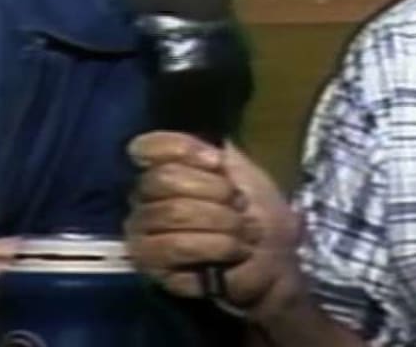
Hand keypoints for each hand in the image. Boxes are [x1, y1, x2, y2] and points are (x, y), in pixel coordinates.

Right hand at [125, 132, 303, 319]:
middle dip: (213, 191)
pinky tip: (234, 251)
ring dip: (219, 222)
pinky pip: (175, 248)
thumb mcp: (242, 169)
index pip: (147, 148)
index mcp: (162, 169)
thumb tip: (203, 148)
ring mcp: (142, 234)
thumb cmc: (255, 211)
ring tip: (245, 232)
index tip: (218, 163)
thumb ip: (214, 149)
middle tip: (241, 205)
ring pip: (171, 213)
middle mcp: (144, 199)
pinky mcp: (153, 268)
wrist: (272, 259)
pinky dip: (214, 246)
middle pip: (162, 180)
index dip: (183, 150)